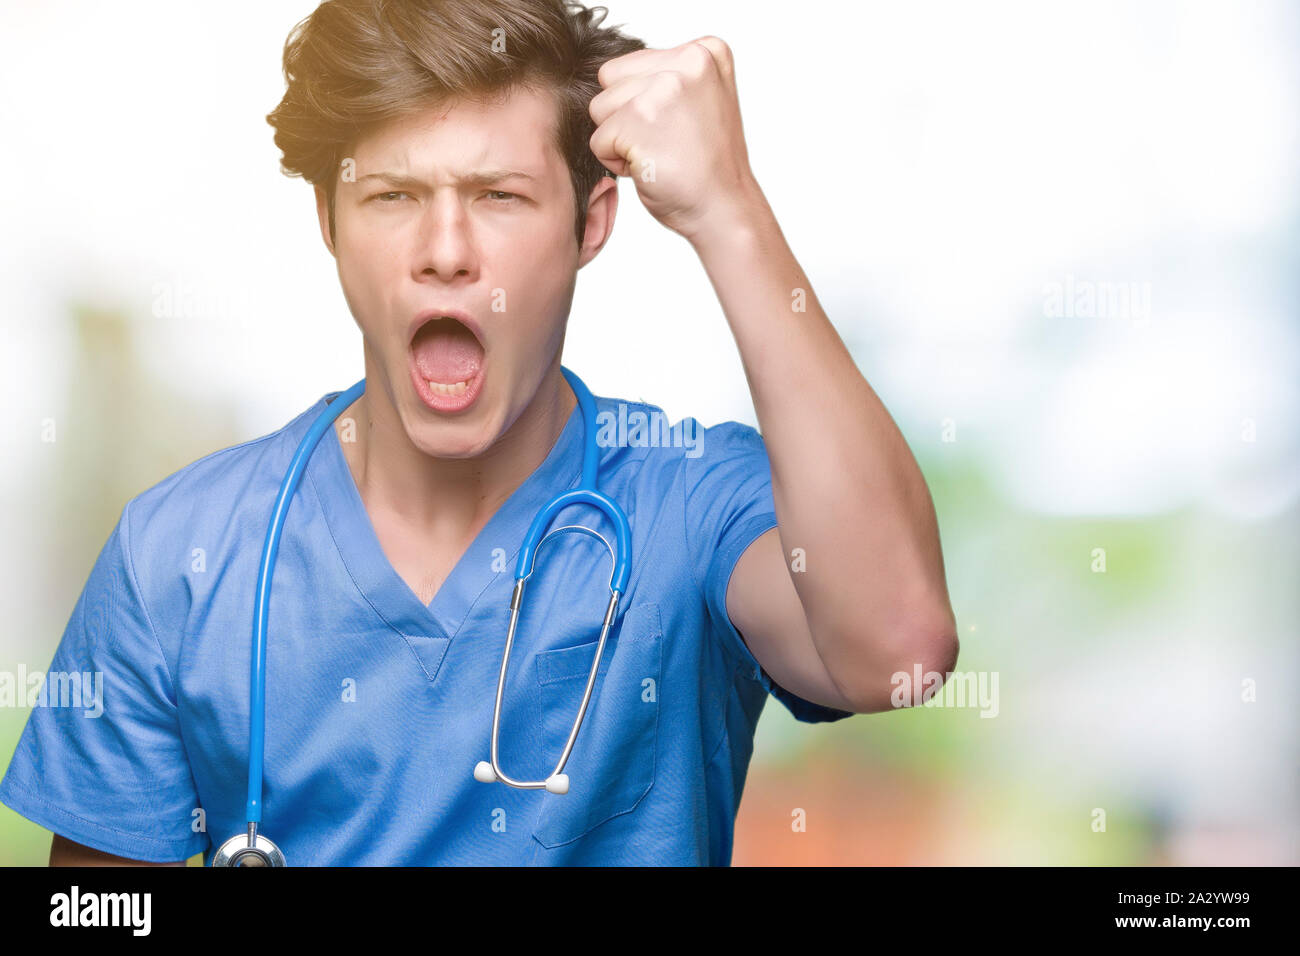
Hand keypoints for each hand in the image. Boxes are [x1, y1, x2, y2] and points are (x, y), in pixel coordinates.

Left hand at [589, 36, 760, 243]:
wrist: (724, 210)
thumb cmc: (707, 165)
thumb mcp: (700, 100)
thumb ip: (667, 76)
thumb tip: (609, 72)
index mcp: (706, 51)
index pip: (631, 64)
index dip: (641, 103)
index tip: (678, 127)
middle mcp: (688, 61)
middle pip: (610, 80)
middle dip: (625, 117)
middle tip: (666, 143)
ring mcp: (664, 89)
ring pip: (599, 108)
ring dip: (620, 139)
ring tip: (659, 154)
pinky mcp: (640, 120)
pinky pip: (598, 140)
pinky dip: (616, 162)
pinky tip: (651, 168)